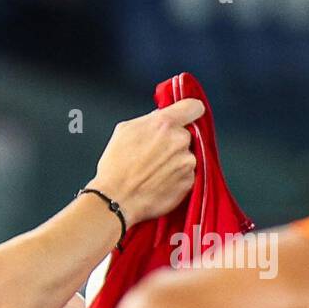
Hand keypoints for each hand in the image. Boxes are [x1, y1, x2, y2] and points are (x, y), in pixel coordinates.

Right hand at [91, 98, 202, 225]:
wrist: (115, 200)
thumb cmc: (115, 168)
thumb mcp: (124, 131)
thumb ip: (149, 119)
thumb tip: (160, 118)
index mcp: (165, 123)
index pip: (193, 107)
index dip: (188, 112)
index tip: (184, 119)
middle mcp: (180, 140)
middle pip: (188, 134)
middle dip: (174, 142)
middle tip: (155, 154)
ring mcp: (187, 162)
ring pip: (187, 156)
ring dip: (175, 161)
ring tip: (154, 171)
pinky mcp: (189, 181)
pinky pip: (187, 175)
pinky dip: (176, 178)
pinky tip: (158, 182)